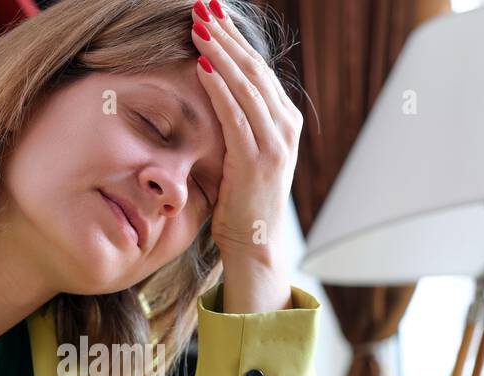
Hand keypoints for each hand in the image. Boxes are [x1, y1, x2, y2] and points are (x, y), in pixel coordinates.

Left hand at [191, 0, 300, 312]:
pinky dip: (219, 89)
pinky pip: (236, 116)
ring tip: (197, 26)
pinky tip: (202, 67)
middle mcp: (286, 126)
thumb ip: (237, 121)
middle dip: (226, 35)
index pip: (257, 68)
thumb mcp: (242, 152)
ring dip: (220, 53)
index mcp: (284, 119)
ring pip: (247, 85)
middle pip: (254, 68)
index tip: (211, 13)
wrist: (254, 243)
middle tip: (202, 7)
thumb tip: (213, 86)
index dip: (234, 38)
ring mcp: (275, 143)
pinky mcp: (258, 161)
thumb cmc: (240, 200)